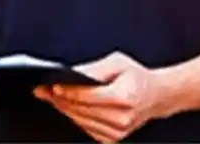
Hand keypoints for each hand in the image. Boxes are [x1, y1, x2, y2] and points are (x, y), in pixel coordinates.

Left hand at [33, 52, 167, 142]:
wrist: (156, 96)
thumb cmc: (136, 77)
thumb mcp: (117, 62)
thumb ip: (93, 69)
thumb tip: (70, 74)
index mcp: (125, 98)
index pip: (88, 97)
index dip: (67, 92)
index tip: (51, 86)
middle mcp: (122, 119)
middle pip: (81, 110)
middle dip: (59, 100)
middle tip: (42, 90)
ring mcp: (117, 132)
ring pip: (80, 121)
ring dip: (64, 109)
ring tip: (50, 97)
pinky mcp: (112, 139)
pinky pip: (85, 128)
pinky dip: (74, 117)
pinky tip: (66, 107)